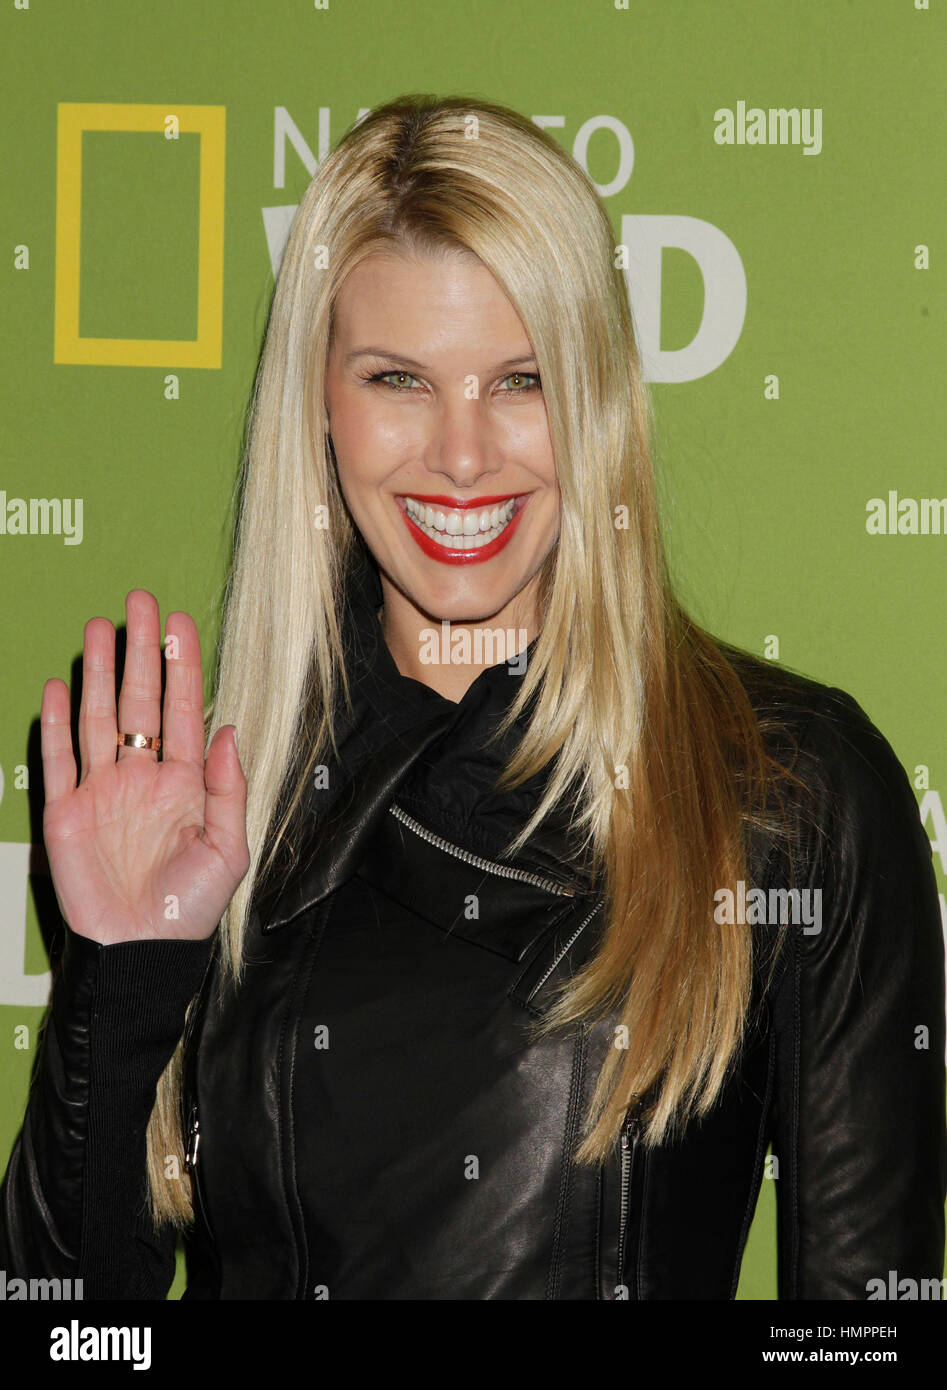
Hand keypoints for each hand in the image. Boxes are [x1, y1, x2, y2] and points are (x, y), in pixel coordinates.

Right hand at [40, 590, 249, 943]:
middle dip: (141, 652)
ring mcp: (102, 791)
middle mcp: (143, 777)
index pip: (183, 711)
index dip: (181, 667)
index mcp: (185, 783)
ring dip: (99, 673)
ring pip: (99, 717)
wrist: (141, 952)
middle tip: (141, 603)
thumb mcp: (228, 850)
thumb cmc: (189, 908)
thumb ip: (230, 788)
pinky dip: (57, 723)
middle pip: (139, 700)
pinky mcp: (66, 812)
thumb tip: (231, 730)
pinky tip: (62, 686)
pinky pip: (59, 759)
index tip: (180, 624)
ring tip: (101, 628)